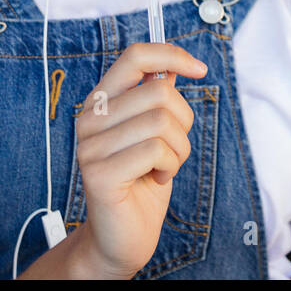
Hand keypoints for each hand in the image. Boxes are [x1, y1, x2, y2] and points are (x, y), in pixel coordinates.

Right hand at [71, 42, 207, 278]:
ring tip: (164, 166)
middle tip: (173, 148)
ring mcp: (90, 146)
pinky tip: (156, 178)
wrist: (120, 236)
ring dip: (179, 148)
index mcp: (102, 101)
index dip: (172, 54)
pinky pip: (155, 151)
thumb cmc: (141, 181)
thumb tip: (176, 64)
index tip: (200, 70)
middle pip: (160, 91)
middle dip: (183, 121)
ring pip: (161, 122)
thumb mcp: (154, 132)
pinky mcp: (98, 174)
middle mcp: (89, 118)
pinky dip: (170, 166)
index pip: (135, 56)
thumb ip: (156, 98)